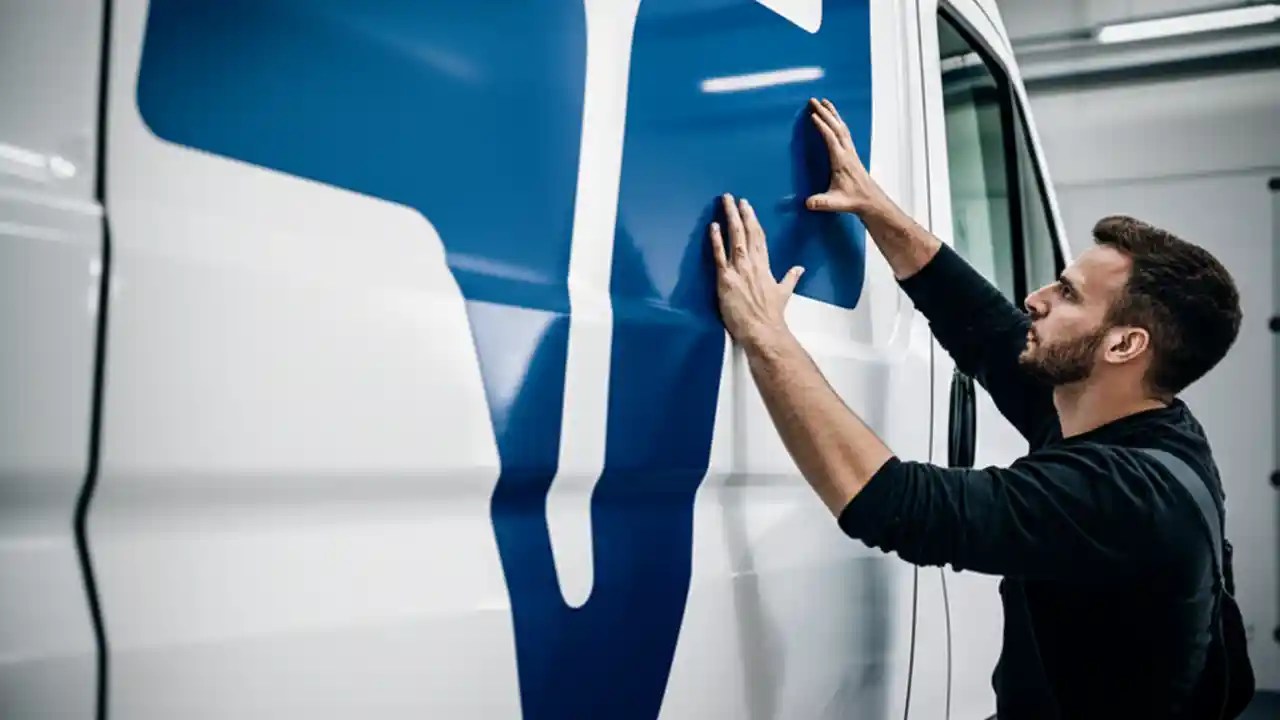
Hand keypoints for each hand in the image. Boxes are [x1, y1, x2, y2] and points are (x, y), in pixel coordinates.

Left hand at [710, 194, 803, 350]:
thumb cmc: (771, 315)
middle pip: (746, 232)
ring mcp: (739, 270)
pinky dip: (716, 240)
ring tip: (724, 203)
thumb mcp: (784, 293)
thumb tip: (799, 269)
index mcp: (765, 265)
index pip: (759, 236)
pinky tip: (713, 227)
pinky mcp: (726, 279)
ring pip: (734, 238)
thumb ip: (790, 278)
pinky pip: (720, 256)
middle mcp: (753, 264)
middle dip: (740, 213)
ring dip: (729, 219)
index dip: (752, 219)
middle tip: (732, 197)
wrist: (763, 330)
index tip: (747, 206)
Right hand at [805, 97, 882, 214]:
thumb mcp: (836, 203)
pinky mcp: (851, 153)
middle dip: (825, 113)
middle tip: (813, 100)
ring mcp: (850, 152)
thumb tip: (807, 203)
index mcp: (841, 161)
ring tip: (824, 102)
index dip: (822, 126)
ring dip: (833, 114)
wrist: (871, 200)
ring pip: (841, 127)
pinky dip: (837, 122)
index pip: (831, 139)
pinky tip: (834, 119)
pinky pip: (844, 132)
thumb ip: (821, 203)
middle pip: (836, 127)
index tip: (813, 114)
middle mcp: (847, 152)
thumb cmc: (854, 200)